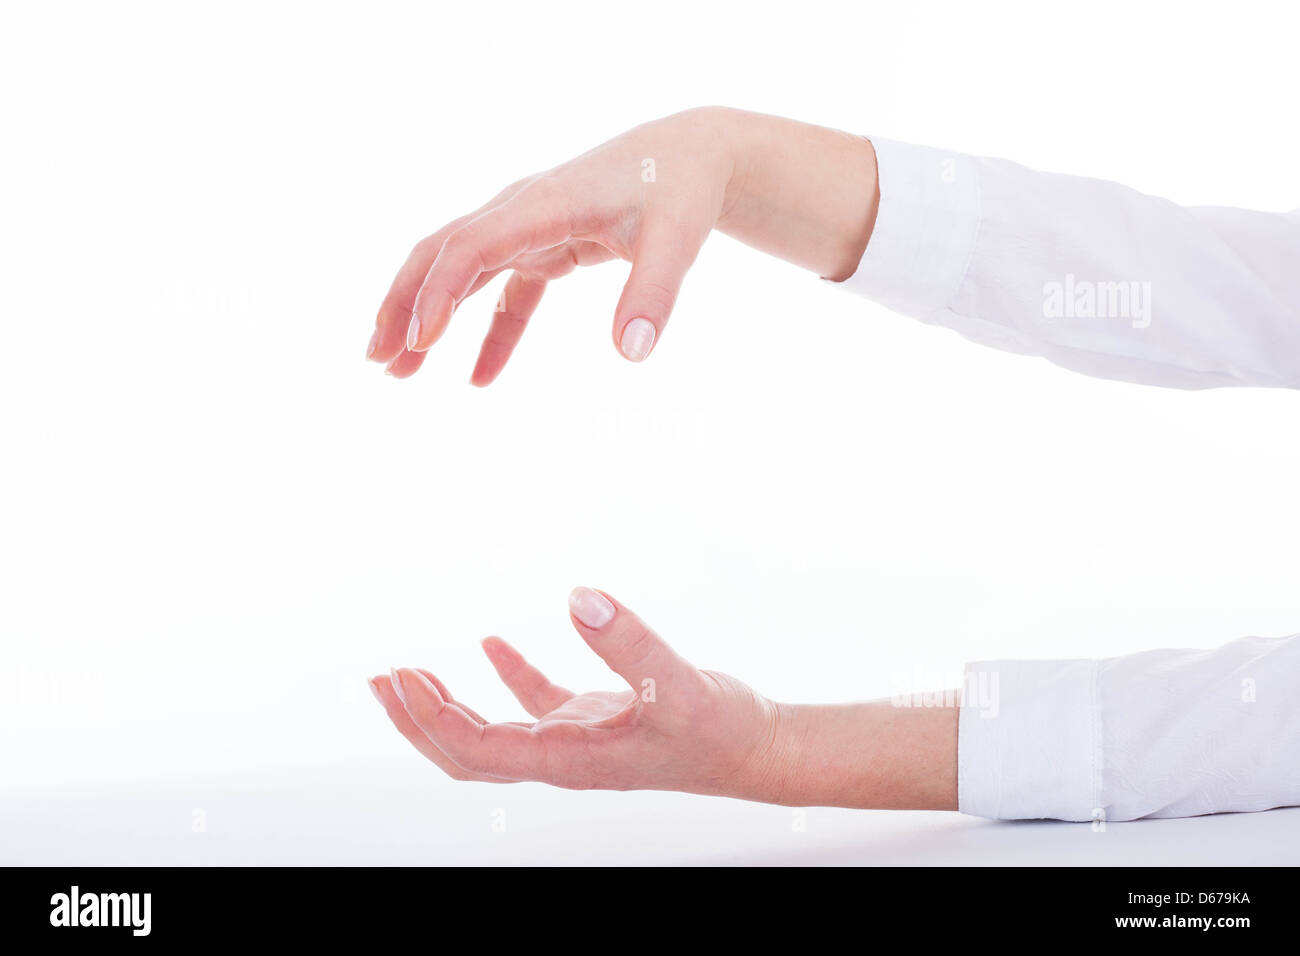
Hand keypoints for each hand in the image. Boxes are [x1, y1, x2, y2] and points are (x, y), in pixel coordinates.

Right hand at [367, 107, 878, 382]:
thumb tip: (631, 353)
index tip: (420, 342)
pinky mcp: (544, 247)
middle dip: (405, 304)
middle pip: (442, 252)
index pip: (472, 244)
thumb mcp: (677, 239)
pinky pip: (505, 294)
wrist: (692, 156)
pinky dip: (490, 333)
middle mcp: (522, 211)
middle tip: (378, 359)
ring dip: (426, 317)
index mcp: (543, 203)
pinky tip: (480, 380)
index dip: (440, 292)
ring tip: (399, 373)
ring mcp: (528, 228)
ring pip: (459, 270)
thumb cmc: (682, 190)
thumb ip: (654, 293)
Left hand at [370, 587, 784, 799]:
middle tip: (381, 680)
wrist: (757, 748)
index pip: (480, 749)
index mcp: (569, 761)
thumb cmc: (722, 731)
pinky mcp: (595, 720)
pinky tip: (489, 644)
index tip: (403, 678)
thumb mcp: (678, 684)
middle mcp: (562, 757)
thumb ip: (629, 641)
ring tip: (407, 673)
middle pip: (468, 753)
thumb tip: (578, 596)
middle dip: (418, 722)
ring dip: (448, 705)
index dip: (435, 718)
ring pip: (493, 732)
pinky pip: (536, 702)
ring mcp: (575, 740)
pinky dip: (506, 675)